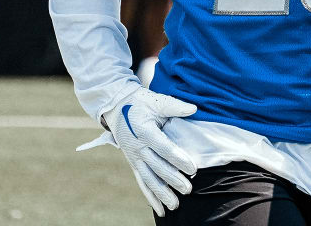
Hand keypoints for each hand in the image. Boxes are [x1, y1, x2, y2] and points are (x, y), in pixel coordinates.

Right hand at [100, 85, 197, 214]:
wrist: (116, 106)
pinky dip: (150, 196)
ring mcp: (134, 157)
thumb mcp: (156, 100)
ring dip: (161, 193)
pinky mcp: (133, 163)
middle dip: (173, 179)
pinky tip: (160, 209)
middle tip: (188, 189)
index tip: (192, 169)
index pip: (163, 148)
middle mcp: (137, 146)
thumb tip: (194, 108)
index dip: (178, 159)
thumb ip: (174, 106)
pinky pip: (141, 182)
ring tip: (175, 205)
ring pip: (148, 178)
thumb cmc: (139, 102)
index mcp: (144, 130)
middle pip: (157, 166)